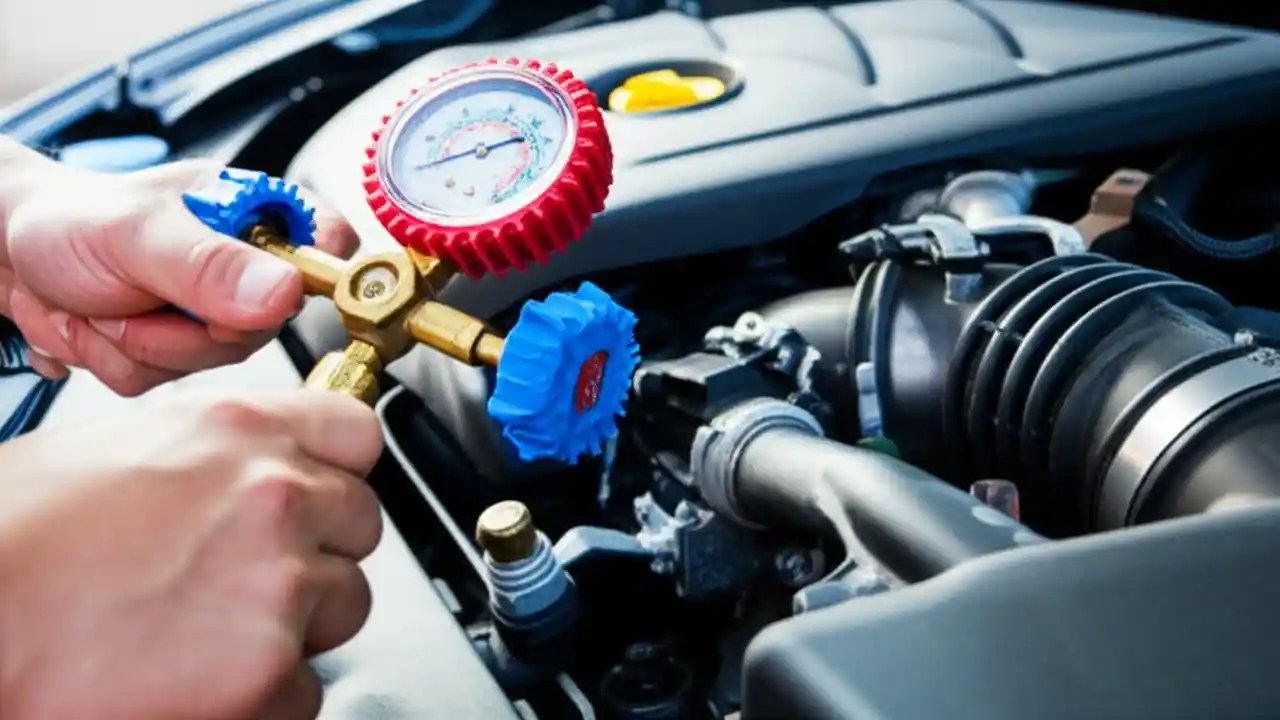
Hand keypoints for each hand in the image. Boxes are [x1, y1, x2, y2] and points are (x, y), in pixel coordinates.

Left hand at [0, 139, 358, 394]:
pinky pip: (170, 381)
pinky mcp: (182, 346)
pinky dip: (121, 361)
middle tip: (137, 296)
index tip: (275, 300)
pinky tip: (103, 324)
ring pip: (212, 363)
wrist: (4, 248)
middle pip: (264, 328)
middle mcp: (242, 264)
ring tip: (110, 304)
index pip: (331, 247)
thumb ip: (210, 265)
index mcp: (250, 215)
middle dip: (185, 329)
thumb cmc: (67, 219)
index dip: (320, 281)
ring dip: (142, 345)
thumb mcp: (137, 233)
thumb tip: (285, 293)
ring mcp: (213, 310)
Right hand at [0, 389, 382, 719]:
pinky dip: (264, 694)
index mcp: (235, 430)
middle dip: (316, 550)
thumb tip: (243, 469)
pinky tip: (195, 679)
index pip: (356, 433)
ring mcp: (278, 589)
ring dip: (295, 622)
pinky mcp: (267, 675)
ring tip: (206, 630)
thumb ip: (207, 456)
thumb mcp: (113, 452)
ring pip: (343, 604)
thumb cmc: (9, 544)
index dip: (338, 468)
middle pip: (359, 524)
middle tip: (247, 574)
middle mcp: (273, 499)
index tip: (324, 488)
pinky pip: (306, 686)